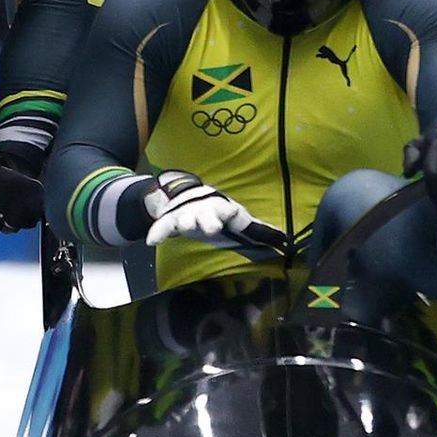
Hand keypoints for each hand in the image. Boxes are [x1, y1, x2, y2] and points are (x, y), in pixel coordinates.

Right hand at [143, 171, 259, 246]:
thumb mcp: (236, 218)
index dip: (232, 213)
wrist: (187, 196)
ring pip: (184, 219)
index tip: (235, 214)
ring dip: (185, 223)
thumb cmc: (217, 211)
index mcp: (222, 209)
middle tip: (211, 228)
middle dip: (208, 220)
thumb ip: (256, 229)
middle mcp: (203, 210)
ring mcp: (185, 214)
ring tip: (185, 227)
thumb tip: (284, 238)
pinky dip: (157, 232)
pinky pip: (161, 227)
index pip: (229, 211)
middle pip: (206, 215)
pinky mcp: (169, 220)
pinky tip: (152, 241)